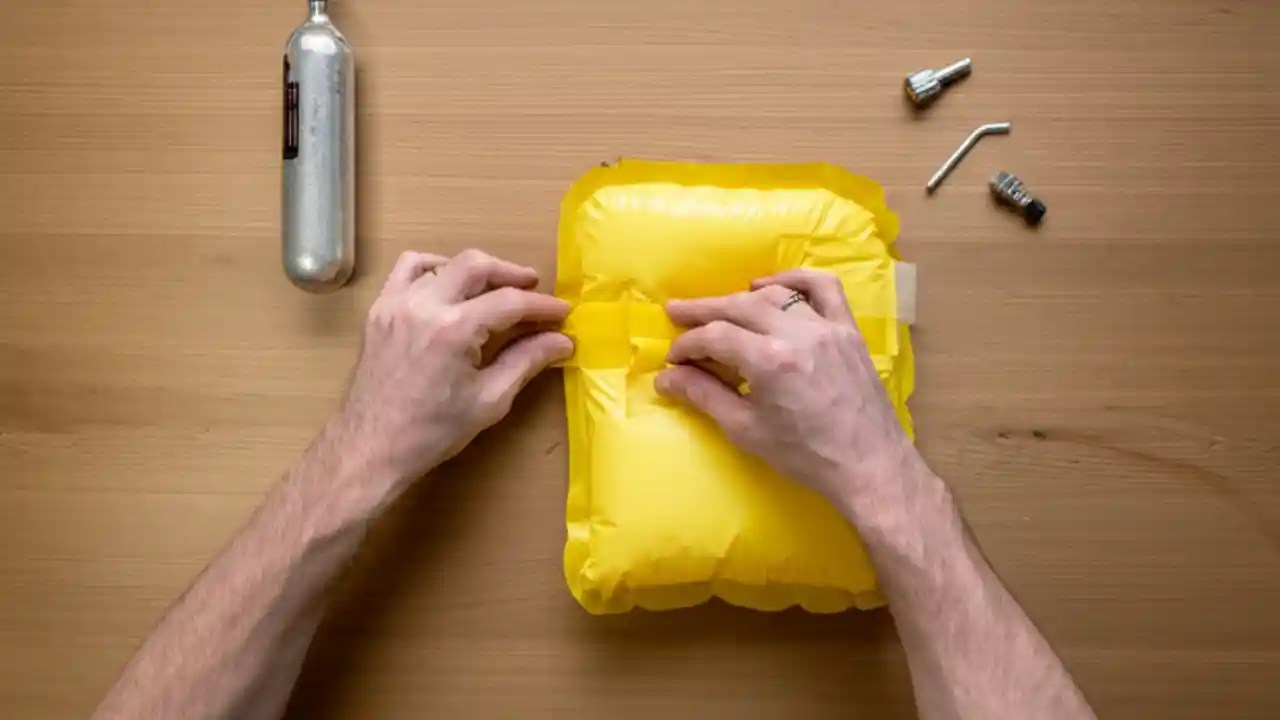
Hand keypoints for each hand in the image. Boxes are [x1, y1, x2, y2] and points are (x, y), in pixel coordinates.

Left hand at [338, 249, 571, 484]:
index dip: (541, 305)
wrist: (372, 447)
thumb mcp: (489, 400)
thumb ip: (526, 361)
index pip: (509, 302)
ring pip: (443, 263)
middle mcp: (423, 305)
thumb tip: (562, 341)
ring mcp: (396, 303)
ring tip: (493, 287)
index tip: (562, 312)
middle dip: (511, 273)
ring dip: (474, 269)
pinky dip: (434, 268)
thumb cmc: (433, 432)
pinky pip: (408, 270)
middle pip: (477, 266)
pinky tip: (448, 285)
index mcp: (454, 329)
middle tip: (533, 287)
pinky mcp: (379, 310)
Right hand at [654, 269, 919, 507]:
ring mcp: (827, 327)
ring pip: (777, 295)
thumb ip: (705, 396)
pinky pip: (824, 288)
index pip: (716, 336)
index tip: (673, 359)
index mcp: (770, 361)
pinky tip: (773, 285)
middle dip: (704, 310)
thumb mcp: (747, 430)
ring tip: (719, 307)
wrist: (869, 465)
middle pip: (740, 306)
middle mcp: (798, 334)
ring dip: (743, 297)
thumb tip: (666, 378)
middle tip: (676, 312)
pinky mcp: (848, 331)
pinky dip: (796, 278)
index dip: (688, 344)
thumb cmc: (805, 456)